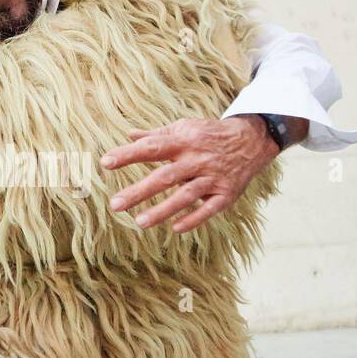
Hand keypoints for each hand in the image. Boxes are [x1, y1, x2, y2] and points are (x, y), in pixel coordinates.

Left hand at [100, 115, 278, 233]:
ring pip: (186, 195)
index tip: (105, 162)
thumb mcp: (184, 129)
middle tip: (115, 205)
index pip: (151, 148)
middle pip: (165, 177)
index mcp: (183, 142)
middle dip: (139, 191)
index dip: (128, 154)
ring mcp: (212, 177)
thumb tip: (129, 134)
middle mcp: (196, 159)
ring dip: (162, 210)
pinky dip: (194, 218)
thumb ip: (156, 135)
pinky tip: (175, 229)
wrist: (251, 140)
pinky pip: (210, 208)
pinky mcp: (226, 193)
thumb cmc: (208, 136)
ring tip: (138, 222)